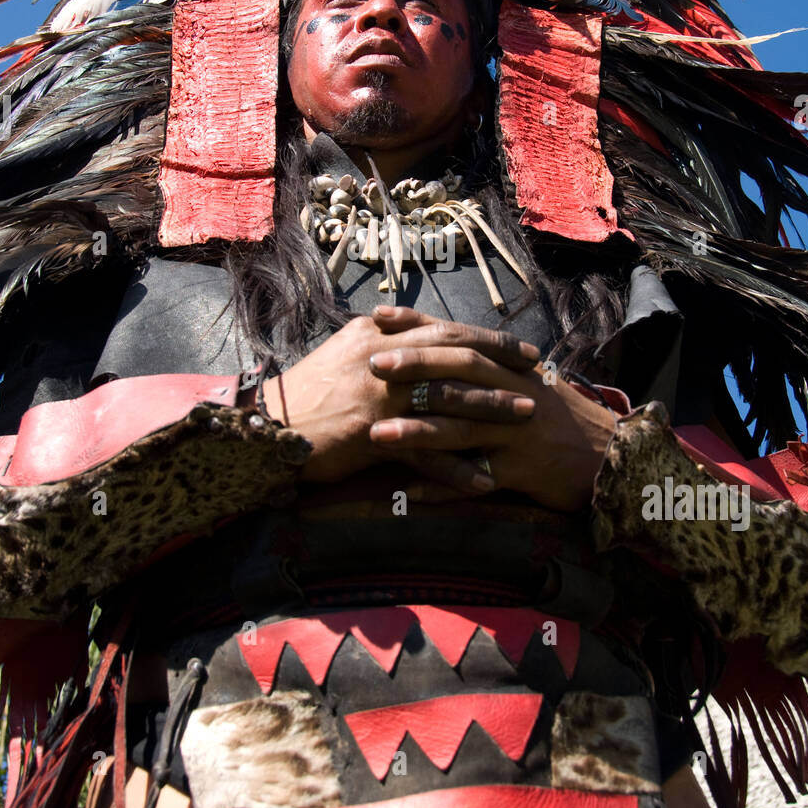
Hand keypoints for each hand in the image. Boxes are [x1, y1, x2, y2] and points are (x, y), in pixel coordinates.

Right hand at [249, 308, 543, 484]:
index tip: (520, 346)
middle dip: (500, 361)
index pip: (442, 327)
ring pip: (447, 397)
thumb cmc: (308, 396)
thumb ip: (383, 345)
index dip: (486, 336)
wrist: (269, 428)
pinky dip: (456, 468)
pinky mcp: (371, 434)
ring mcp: (378, 395)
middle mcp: (381, 358)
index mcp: (377, 336)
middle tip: (538, 372)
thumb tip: (416, 334)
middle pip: (453, 353)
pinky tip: (486, 480)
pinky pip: (425, 452)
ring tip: (526, 417)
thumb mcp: (345, 355)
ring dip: (490, 407)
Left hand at [366, 307, 617, 510]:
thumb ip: (485, 364)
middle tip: (371, 365)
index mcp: (509, 368)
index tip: (377, 317)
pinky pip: (477, 481)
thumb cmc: (555, 417)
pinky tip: (409, 493)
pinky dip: (443, 488)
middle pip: (461, 375)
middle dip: (415, 368)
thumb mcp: (525, 381)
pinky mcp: (523, 471)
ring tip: (376, 436)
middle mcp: (514, 394)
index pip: (460, 338)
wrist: (609, 455)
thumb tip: (435, 340)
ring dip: (418, 433)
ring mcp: (518, 433)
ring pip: (464, 430)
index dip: (419, 326)